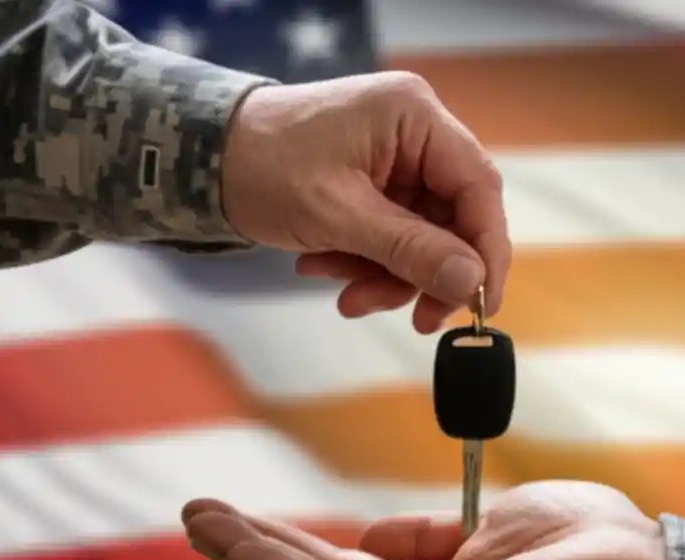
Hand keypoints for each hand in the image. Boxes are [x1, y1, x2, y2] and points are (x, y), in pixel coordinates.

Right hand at [181, 481, 665, 559]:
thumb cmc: (585, 554)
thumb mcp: (489, 530)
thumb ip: (427, 538)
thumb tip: (371, 536)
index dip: (285, 552)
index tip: (235, 521)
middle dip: (253, 556)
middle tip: (195, 518)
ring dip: (256, 557)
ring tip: (203, 523)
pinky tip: (249, 543)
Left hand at [221, 71, 510, 333]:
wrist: (198, 159)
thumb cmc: (261, 168)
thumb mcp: (337, 216)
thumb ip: (409, 249)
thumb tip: (472, 282)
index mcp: (414, 116)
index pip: (478, 187)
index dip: (486, 250)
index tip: (480, 304)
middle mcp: (414, 131)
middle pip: (454, 217)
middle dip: (426, 272)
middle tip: (415, 319)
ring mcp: (395, 156)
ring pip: (424, 233)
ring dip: (390, 274)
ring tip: (347, 296)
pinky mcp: (375, 181)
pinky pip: (392, 232)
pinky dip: (367, 261)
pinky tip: (323, 268)